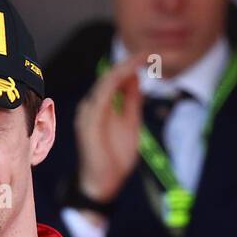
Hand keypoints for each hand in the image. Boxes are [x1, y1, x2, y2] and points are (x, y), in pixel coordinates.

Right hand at [74, 53, 147, 204]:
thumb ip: (132, 102)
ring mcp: (87, 113)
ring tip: (141, 58)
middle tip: (148, 52)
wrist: (103, 183)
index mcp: (101, 106)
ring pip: (104, 82)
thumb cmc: (114, 157)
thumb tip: (137, 78)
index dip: (130, 65)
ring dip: (123, 68)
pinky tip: (128, 75)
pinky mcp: (88, 122)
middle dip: (128, 62)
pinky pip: (101, 96)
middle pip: (109, 76)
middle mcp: (91, 106)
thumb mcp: (131, 124)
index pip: (115, 79)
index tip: (149, 56)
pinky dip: (115, 83)